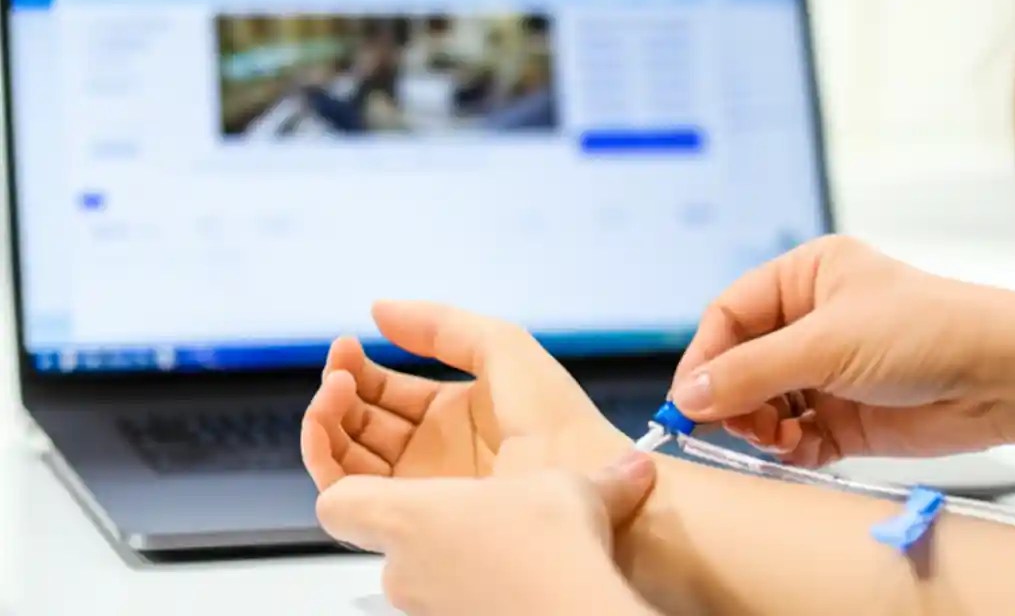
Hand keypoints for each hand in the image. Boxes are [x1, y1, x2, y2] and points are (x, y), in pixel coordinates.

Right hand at [301, 301, 630, 488]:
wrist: (587, 485)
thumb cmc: (560, 422)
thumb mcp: (503, 350)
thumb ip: (443, 324)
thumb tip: (379, 309)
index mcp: (456, 415)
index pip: (389, 391)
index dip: (361, 369)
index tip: (345, 347)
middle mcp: (434, 454)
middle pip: (362, 423)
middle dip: (339, 392)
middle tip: (337, 372)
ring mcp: (422, 489)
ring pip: (349, 457)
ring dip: (327, 421)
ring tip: (333, 391)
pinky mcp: (413, 519)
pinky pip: (349, 494)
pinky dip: (326, 459)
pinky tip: (327, 424)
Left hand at [316, 453, 657, 615]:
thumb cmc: (552, 550)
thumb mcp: (568, 486)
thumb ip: (600, 475)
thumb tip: (634, 471)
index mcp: (408, 514)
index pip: (335, 497)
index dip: (344, 476)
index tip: (370, 459)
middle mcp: (405, 567)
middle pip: (378, 533)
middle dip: (414, 511)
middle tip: (458, 498)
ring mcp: (427, 606)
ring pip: (417, 569)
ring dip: (447, 549)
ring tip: (502, 533)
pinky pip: (450, 597)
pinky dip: (472, 583)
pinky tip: (516, 572)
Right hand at [670, 236, 1005, 464]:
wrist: (1003, 379)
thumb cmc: (926, 332)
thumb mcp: (824, 344)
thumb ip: (750, 373)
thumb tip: (689, 396)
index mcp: (805, 278)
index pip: (730, 315)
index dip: (705, 357)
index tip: (688, 398)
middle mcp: (812, 321)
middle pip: (741, 363)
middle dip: (733, 397)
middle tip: (736, 426)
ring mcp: (828, 371)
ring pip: (764, 404)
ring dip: (760, 426)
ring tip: (775, 438)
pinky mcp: (846, 417)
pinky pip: (795, 437)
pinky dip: (788, 449)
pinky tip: (797, 451)